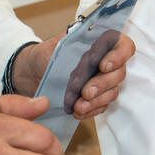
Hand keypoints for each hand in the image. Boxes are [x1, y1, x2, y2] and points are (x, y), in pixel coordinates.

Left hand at [15, 32, 136, 119]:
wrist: (31, 73)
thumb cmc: (45, 55)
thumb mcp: (55, 46)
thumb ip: (72, 45)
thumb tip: (84, 46)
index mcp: (101, 43)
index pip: (123, 46)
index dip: (119, 56)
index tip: (104, 66)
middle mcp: (107, 61)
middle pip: (120, 73)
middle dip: (103, 84)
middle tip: (86, 92)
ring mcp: (103, 81)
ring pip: (113, 92)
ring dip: (97, 101)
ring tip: (79, 106)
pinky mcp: (97, 98)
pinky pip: (102, 106)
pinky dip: (91, 110)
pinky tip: (78, 111)